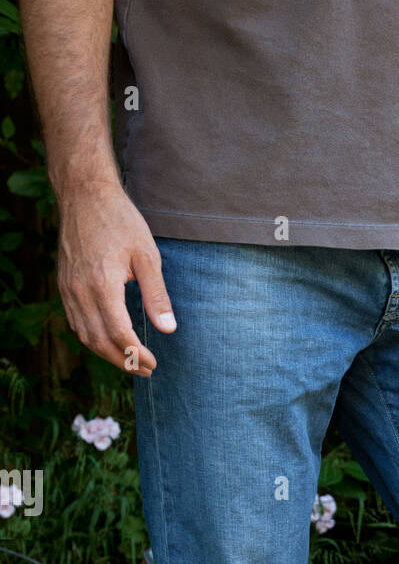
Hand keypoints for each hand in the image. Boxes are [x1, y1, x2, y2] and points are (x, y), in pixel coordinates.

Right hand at [57, 182, 176, 376]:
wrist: (84, 194)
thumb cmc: (119, 220)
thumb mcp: (147, 255)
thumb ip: (156, 294)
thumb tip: (168, 329)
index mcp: (102, 283)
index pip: (118, 332)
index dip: (135, 353)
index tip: (152, 363)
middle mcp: (80, 290)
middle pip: (99, 341)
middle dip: (123, 361)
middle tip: (145, 369)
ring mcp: (68, 289)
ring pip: (85, 335)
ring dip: (107, 354)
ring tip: (130, 362)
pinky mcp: (64, 286)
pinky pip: (75, 322)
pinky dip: (92, 339)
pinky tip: (108, 343)